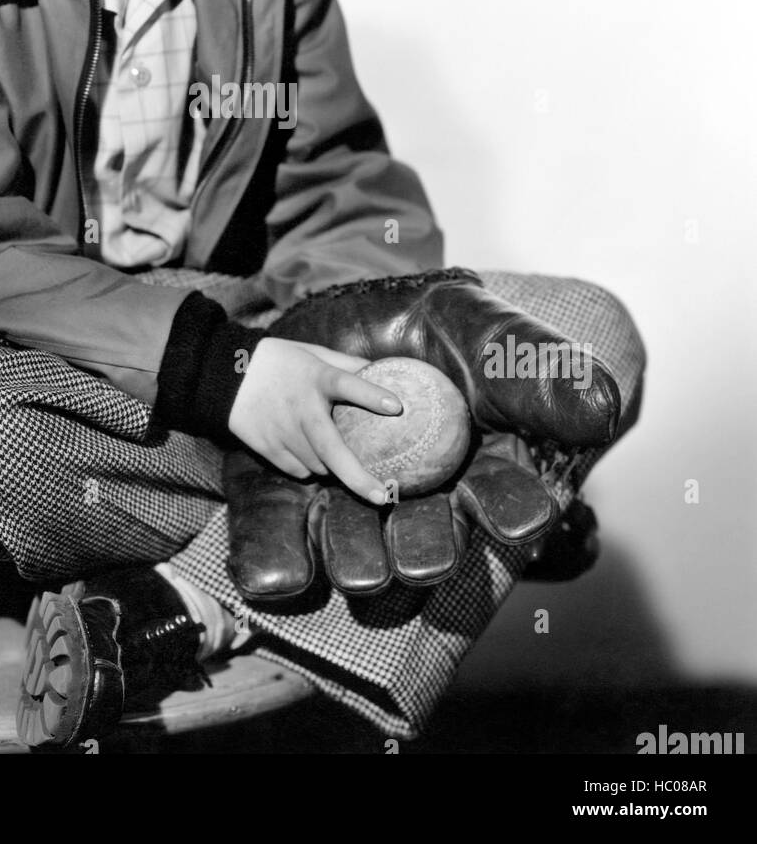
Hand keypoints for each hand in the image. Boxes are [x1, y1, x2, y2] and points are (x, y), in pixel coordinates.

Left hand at [224, 268, 620, 599]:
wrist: (333, 310)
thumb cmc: (429, 326)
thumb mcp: (480, 332)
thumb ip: (534, 371)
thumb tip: (605, 409)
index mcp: (478, 470)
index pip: (505, 500)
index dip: (513, 512)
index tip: (521, 520)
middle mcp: (420, 502)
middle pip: (431, 538)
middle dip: (428, 552)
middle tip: (423, 560)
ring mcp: (351, 507)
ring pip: (359, 546)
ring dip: (360, 560)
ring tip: (360, 571)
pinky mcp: (289, 501)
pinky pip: (283, 533)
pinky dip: (280, 555)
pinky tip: (278, 574)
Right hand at [227, 337, 400, 503]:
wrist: (227, 375)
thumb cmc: (279, 361)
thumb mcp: (313, 354)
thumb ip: (347, 364)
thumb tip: (383, 370)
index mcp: (315, 378)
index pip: (347, 385)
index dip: (371, 395)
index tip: (397, 407)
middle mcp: (300, 408)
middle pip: (331, 449)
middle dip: (357, 477)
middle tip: (381, 497)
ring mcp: (282, 431)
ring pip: (318, 465)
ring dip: (330, 465)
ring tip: (330, 450)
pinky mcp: (267, 447)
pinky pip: (298, 470)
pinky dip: (309, 467)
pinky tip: (305, 450)